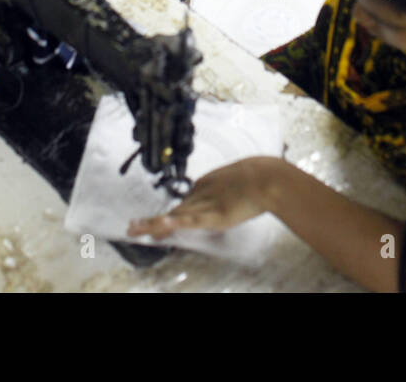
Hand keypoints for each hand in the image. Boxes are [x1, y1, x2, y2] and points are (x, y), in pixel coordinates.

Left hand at [127, 157, 274, 238]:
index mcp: (210, 184)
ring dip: (154, 223)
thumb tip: (234, 189)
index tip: (159, 220)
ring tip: (134, 229)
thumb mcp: (245, 179)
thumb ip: (234, 184)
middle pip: (176, 209)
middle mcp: (203, 193)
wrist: (270, 178)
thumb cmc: (265, 176)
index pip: (187, 202)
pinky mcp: (213, 215)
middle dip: (155, 219)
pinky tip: (157, 227)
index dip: (173, 213)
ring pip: (176, 215)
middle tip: (134, 225)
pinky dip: (173, 223)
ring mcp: (207, 204)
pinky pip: (189, 221)